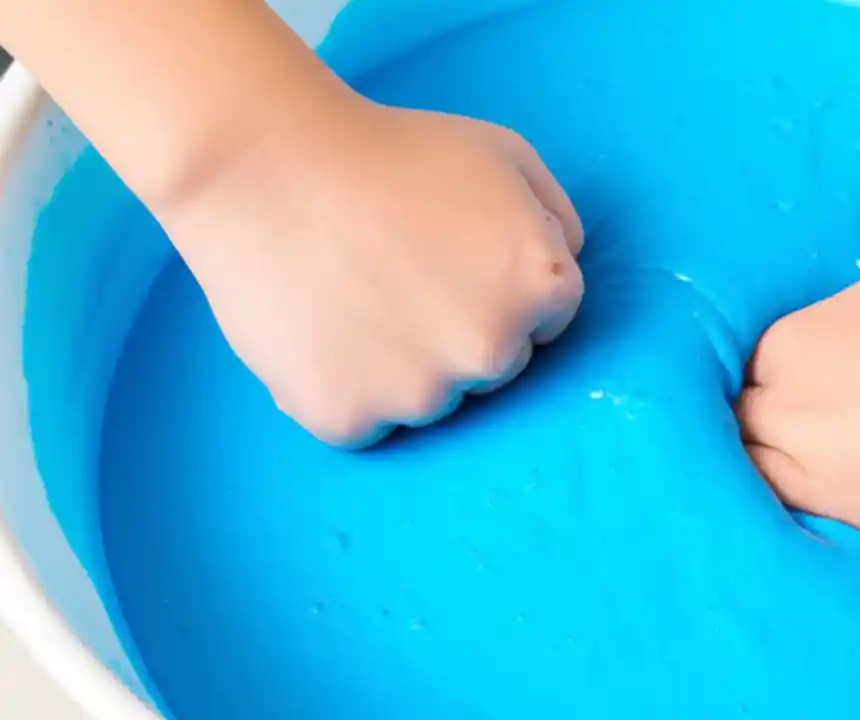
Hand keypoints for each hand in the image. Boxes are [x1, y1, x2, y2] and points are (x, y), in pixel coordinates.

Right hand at [158, 96, 583, 447]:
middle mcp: (492, 352)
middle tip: (398, 273)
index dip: (497, 283)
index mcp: (541, 287)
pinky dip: (345, 387)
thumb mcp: (505, 155)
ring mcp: (420, 394)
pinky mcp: (349, 419)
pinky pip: (364, 421)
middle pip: (493, 365)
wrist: (265, 167)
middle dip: (458, 329)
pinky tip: (322, 330)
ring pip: (429, 397)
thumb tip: (563, 266)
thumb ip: (556, 218)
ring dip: (403, 364)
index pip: (547, 318)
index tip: (451, 257)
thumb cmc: (388, 152)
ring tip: (353, 295)